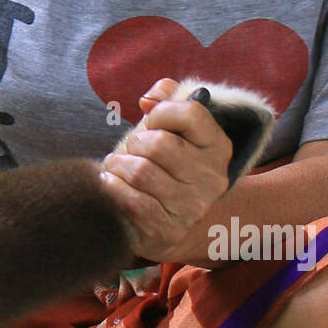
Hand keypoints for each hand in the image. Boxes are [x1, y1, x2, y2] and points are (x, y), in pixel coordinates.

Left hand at [100, 78, 232, 261]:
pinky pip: (131, 200)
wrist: (170, 225)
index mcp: (218, 147)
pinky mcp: (167, 230)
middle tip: (128, 149)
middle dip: (134, 143)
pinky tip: (109, 183)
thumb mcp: (175, 132)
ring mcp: (191, 207)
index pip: (190, 113)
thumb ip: (168, 101)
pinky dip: (112, 187)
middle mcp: (211, 178)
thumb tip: (149, 97)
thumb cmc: (166, 168)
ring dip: (118, 165)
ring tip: (115, 166)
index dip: (161, 112)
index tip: (150, 122)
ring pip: (141, 171)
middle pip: (159, 144)